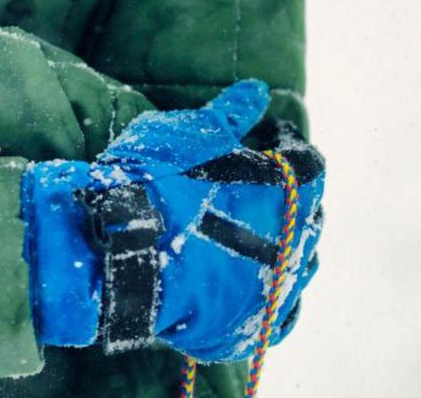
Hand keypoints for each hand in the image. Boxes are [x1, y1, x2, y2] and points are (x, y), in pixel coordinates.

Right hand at [21, 80, 324, 361]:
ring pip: (299, 263)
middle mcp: (293, 242)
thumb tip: (258, 92)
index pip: (307, 162)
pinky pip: (277, 314)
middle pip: (306, 214)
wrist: (113, 250)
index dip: (284, 147)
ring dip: (282, 243)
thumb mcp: (189, 134)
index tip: (264, 139)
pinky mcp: (247, 328)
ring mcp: (273, 290)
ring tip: (250, 230)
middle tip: (253, 183)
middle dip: (285, 196)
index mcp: (287, 190)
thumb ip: (230, 115)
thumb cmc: (152, 183)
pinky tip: (252, 280)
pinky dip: (270, 295)